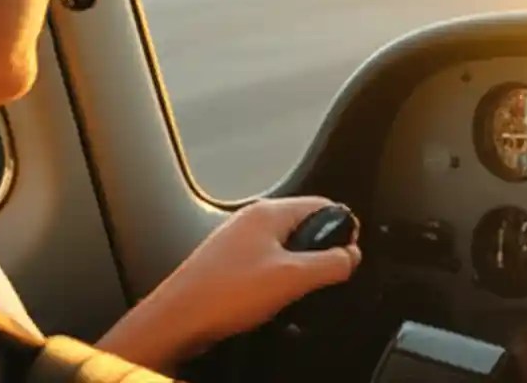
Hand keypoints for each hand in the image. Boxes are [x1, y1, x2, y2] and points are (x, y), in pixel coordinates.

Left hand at [98, 196, 361, 372]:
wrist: (174, 323)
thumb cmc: (224, 295)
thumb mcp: (292, 278)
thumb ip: (331, 264)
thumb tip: (353, 256)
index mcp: (269, 213)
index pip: (325, 205)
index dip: (343, 230)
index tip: (346, 259)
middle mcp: (252, 220)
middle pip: (306, 226)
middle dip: (319, 253)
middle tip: (318, 281)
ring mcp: (237, 240)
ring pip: (287, 247)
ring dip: (297, 269)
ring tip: (292, 294)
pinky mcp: (228, 263)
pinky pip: (267, 263)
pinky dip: (277, 279)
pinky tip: (270, 300)